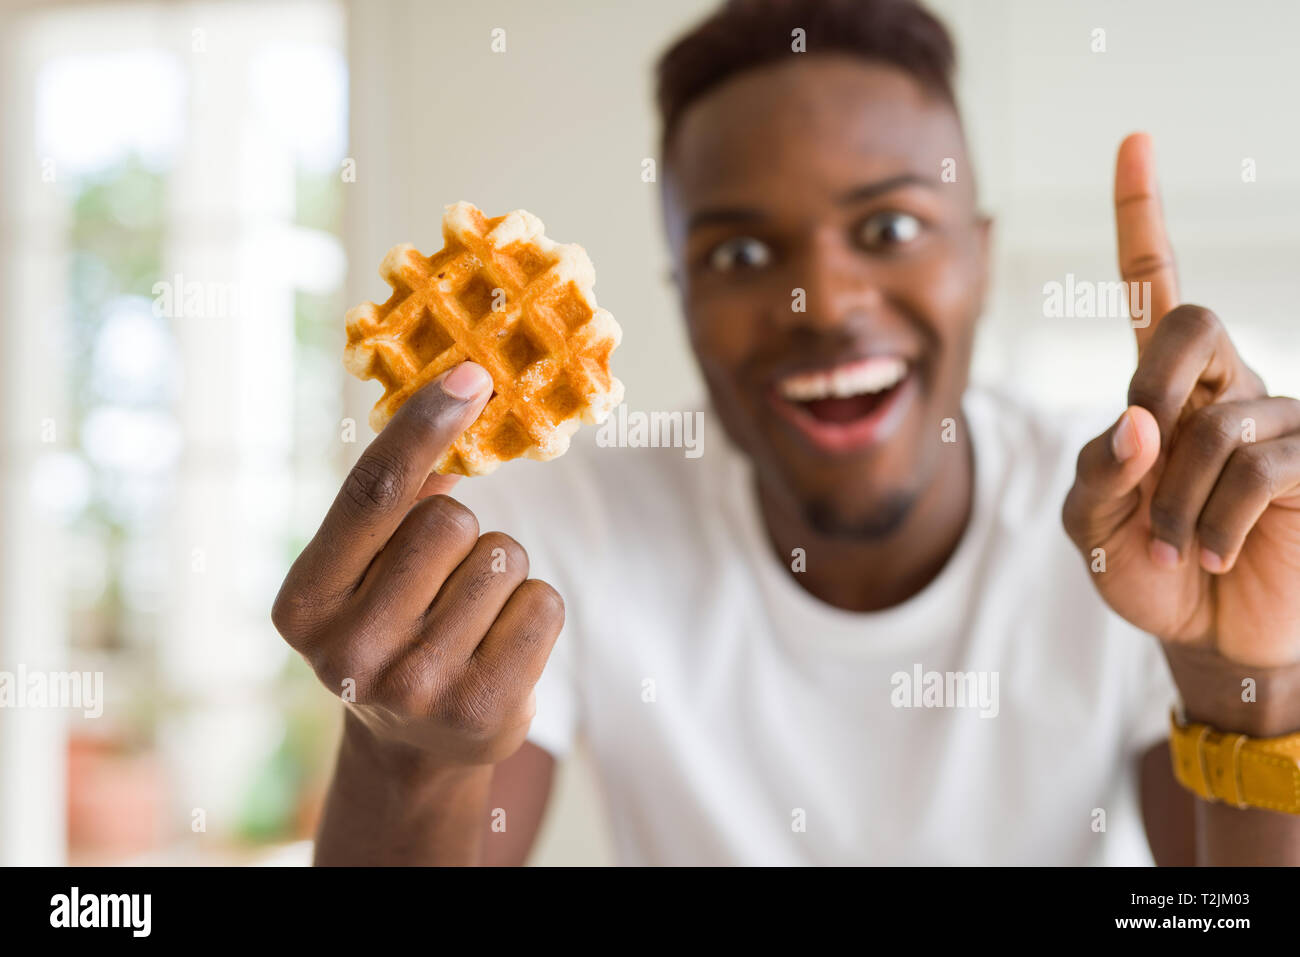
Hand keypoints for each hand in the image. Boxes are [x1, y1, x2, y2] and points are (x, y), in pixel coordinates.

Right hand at [271, 362, 564, 766]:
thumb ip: (391, 504)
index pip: (371, 493)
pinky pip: (543, 602)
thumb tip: (459, 399)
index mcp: (304, 604)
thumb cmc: (389, 631)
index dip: (423, 426)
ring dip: (498, 574)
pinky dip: (532, 610)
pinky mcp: (482, 709)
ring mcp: (416, 686)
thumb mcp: (362, 574)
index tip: (471, 375)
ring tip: (465, 621)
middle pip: (450, 520)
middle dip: (461, 534)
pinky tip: (498, 645)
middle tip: (439, 586)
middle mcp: (348, 651)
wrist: (412, 748)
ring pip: (503, 557)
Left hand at [1062, 133, 1299, 667]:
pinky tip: (1215, 554)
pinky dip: (1216, 519)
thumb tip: (1136, 419)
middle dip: (1153, 381)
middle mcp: (1222, 388)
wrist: (1205, 636)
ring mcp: (1275, 420)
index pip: (1152, 287)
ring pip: (1213, 421)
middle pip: (1190, 318)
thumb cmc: (1150, 570)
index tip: (1135, 141)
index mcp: (1160, 390)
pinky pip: (1258, 464)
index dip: (1144, 218)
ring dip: (1174, 499)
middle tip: (1140, 448)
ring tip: (1177, 546)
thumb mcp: (1094, 527)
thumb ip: (1099, 473)